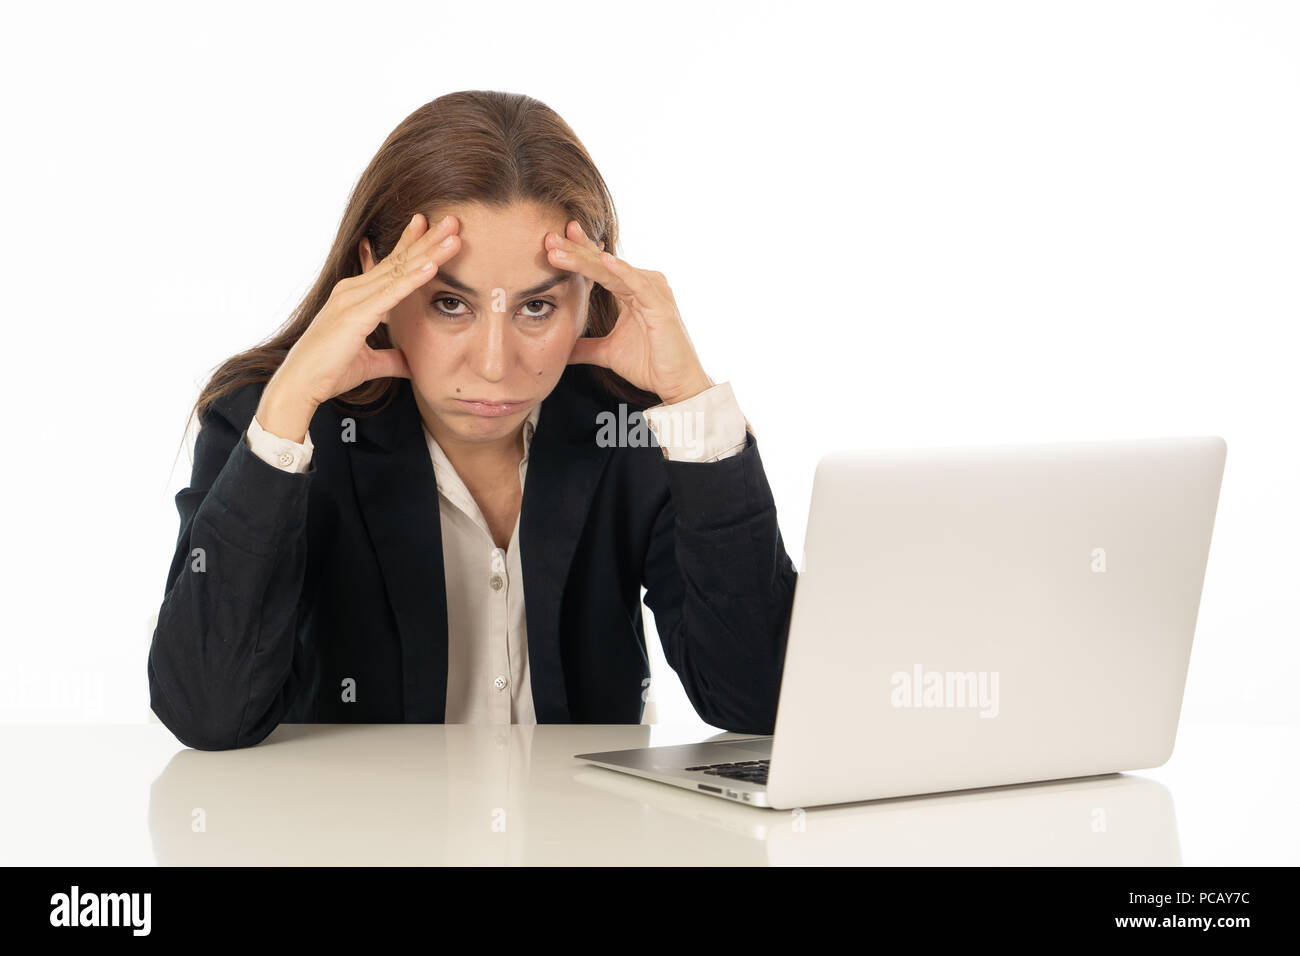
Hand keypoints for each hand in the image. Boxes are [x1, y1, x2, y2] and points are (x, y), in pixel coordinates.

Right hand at [256, 213, 461, 440]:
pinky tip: (432, 266)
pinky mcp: (355, 315)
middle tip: (453, 220)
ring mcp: (353, 299)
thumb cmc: (328, 371)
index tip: (430, 226)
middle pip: (398, 260)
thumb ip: (391, 359)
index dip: (412, 244)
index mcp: (355, 296)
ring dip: (429, 252)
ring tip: (453, 235)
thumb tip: (410, 363)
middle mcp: (353, 290)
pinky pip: (391, 293)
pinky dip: (413, 279)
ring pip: (399, 271)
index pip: (390, 265)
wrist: (301, 385)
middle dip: (428, 239)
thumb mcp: (369, 363)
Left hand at [545, 222, 712, 404]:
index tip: (550, 243)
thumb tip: (562, 351)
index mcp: (631, 290)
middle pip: (603, 263)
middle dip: (574, 251)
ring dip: (585, 259)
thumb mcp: (608, 353)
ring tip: (559, 250)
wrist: (676, 384)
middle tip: (548, 238)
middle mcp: (643, 285)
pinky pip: (638, 284)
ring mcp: (653, 292)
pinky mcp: (661, 305)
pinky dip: (622, 271)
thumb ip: (586, 347)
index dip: (576, 254)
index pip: (599, 267)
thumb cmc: (650, 365)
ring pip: (613, 270)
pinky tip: (604, 259)